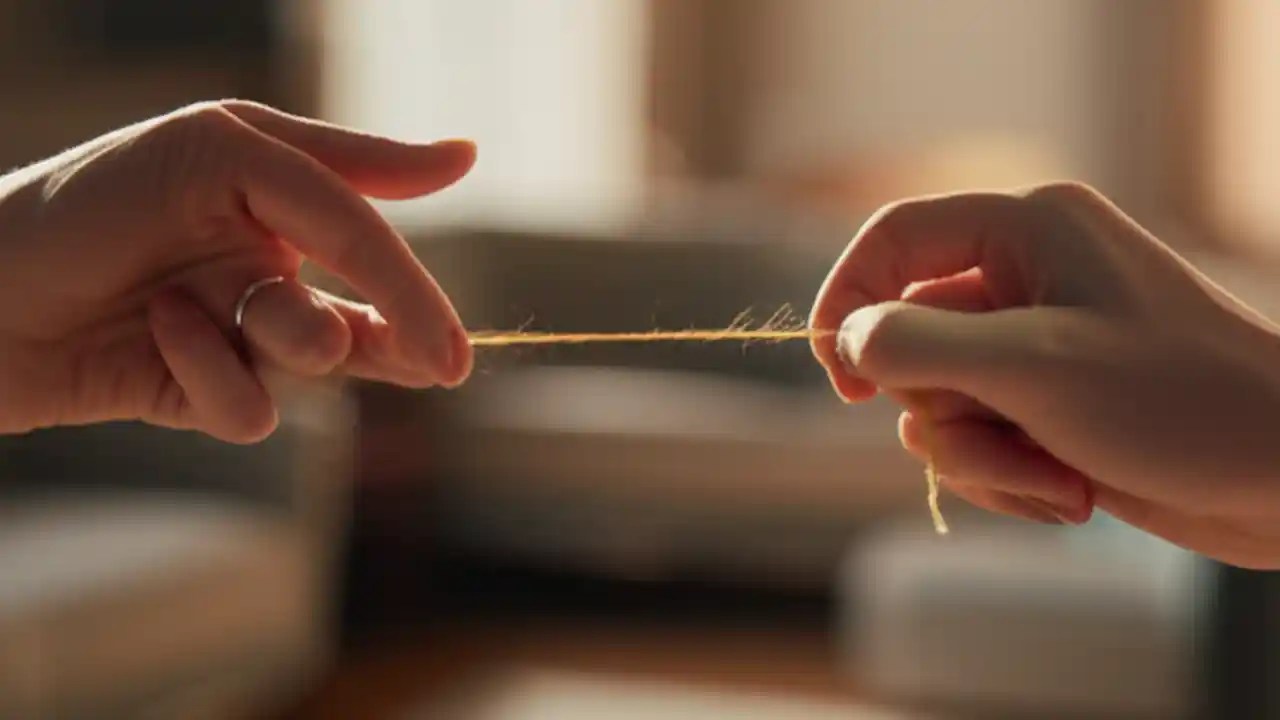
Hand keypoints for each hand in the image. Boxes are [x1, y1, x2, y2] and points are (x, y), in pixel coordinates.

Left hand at [0, 101, 475, 442]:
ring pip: (311, 364)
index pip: (369, 244)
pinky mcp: (199, 390)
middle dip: (392, 334)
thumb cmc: (90, 200)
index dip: (415, 292)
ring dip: (280, 338)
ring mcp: (233, 329)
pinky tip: (158, 335)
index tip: (453, 351)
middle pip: (363, 317)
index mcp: (276, 197)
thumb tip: (469, 153)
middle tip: (436, 366)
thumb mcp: (225, 153)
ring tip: (219, 312)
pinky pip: (250, 408)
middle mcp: (263, 261)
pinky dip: (212, 375)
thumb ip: (349, 168)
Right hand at [810, 182, 1279, 568]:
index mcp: (1028, 229)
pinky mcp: (1049, 404)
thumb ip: (919, 345)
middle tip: (1005, 443)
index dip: (849, 298)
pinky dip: (1008, 477)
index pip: (894, 239)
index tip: (839, 377)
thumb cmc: (1179, 405)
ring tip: (1054, 478)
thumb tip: (848, 340)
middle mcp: (1026, 277)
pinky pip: (977, 439)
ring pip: (938, 401)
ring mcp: (1038, 345)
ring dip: (982, 457)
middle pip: (910, 338)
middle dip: (947, 412)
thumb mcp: (1034, 368)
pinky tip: (1069, 494)